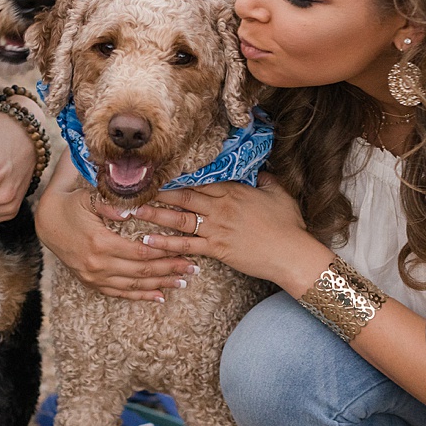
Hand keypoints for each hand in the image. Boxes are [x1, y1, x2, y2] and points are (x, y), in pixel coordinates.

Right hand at [34, 155, 195, 301]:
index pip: (142, 253)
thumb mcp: (90, 198)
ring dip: (160, 285)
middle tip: (193, 268)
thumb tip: (133, 211)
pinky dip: (139, 296)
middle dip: (170, 270)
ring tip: (182, 282)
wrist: (46, 222)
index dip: (166, 253)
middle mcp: (98, 264)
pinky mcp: (90, 282)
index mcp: (101, 243)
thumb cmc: (71, 205)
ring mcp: (94, 276)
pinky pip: (119, 293)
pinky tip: (158, 297)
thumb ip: (111, 205)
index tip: (186, 250)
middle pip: (142, 271)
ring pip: (133, 285)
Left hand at [130, 172, 328, 290]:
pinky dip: (165, 243)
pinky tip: (148, 240)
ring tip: (133, 211)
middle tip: (136, 189)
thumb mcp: (279, 194)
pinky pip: (185, 245)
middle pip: (183, 196)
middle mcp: (220, 207)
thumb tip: (260, 172)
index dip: (178, 178)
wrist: (292, 253)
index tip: (159, 174)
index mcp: (233, 191)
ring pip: (179, 218)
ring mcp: (216, 228)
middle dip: (158, 192)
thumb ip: (266, 180)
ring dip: (155, 214)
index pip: (200, 181)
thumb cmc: (289, 225)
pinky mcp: (216, 248)